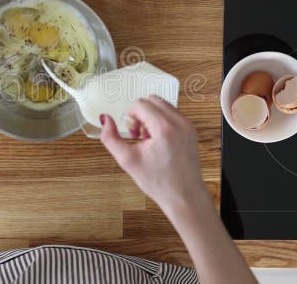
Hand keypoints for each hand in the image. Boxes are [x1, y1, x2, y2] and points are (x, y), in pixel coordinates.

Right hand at [99, 96, 206, 210]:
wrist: (184, 195)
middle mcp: (179, 122)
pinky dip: (162, 121)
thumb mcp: (127, 160)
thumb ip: (110, 138)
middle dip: (141, 114)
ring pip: (163, 105)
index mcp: (164, 128)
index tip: (132, 135)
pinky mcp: (191, 130)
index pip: (140, 104)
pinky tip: (159, 141)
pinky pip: (172, 114)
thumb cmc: (159, 182)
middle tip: (139, 136)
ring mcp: (187, 125)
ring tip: (149, 139)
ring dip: (151, 116)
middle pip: (152, 100)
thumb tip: (105, 119)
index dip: (131, 117)